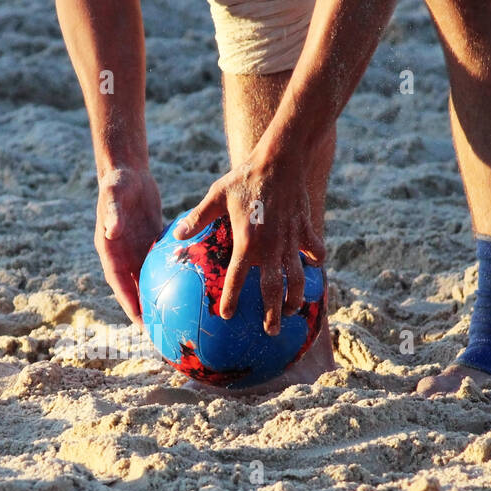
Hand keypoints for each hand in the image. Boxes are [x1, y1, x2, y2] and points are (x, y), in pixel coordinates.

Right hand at [94, 166, 162, 326]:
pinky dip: (174, 273)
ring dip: (161, 295)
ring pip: (150, 277)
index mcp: (110, 250)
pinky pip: (163, 261)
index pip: (119, 283)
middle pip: (134, 288)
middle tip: (161, 330)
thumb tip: (112, 232)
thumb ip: (112, 215)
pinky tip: (194, 283)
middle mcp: (123, 254)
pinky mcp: (151, 240)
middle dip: (146, 310)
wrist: (127, 169)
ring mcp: (137, 248)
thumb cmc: (117, 182)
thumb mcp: (113, 197)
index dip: (129, 304)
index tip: (140, 323)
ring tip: (178, 315)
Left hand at [174, 150, 323, 334]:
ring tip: (293, 311)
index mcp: (247, 243)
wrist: (281, 158)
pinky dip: (315, 260)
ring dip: (296, 297)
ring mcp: (291, 240)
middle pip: (274, 289)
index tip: (227, 316)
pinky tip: (313, 267)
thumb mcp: (216, 195)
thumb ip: (198, 219)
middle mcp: (271, 247)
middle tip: (270, 331)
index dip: (231, 299)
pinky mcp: (305, 228)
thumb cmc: (244, 177)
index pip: (237, 279)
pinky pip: (313, 251)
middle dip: (273, 313)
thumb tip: (175, 235)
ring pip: (298, 277)